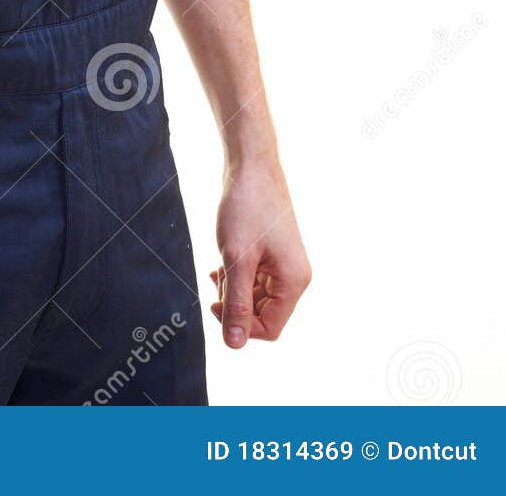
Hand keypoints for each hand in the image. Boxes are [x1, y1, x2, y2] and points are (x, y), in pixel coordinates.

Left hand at [210, 162, 311, 347]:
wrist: (251, 164)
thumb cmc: (246, 207)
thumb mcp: (237, 259)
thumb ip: (237, 303)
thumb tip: (234, 345)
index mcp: (294, 281)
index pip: (270, 328)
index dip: (242, 326)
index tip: (215, 304)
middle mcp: (295, 275)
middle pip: (264, 313)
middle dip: (236, 304)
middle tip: (216, 281)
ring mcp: (285, 263)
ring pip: (257, 295)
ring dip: (234, 289)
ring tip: (218, 269)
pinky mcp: (273, 251)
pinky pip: (255, 277)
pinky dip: (237, 274)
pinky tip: (221, 262)